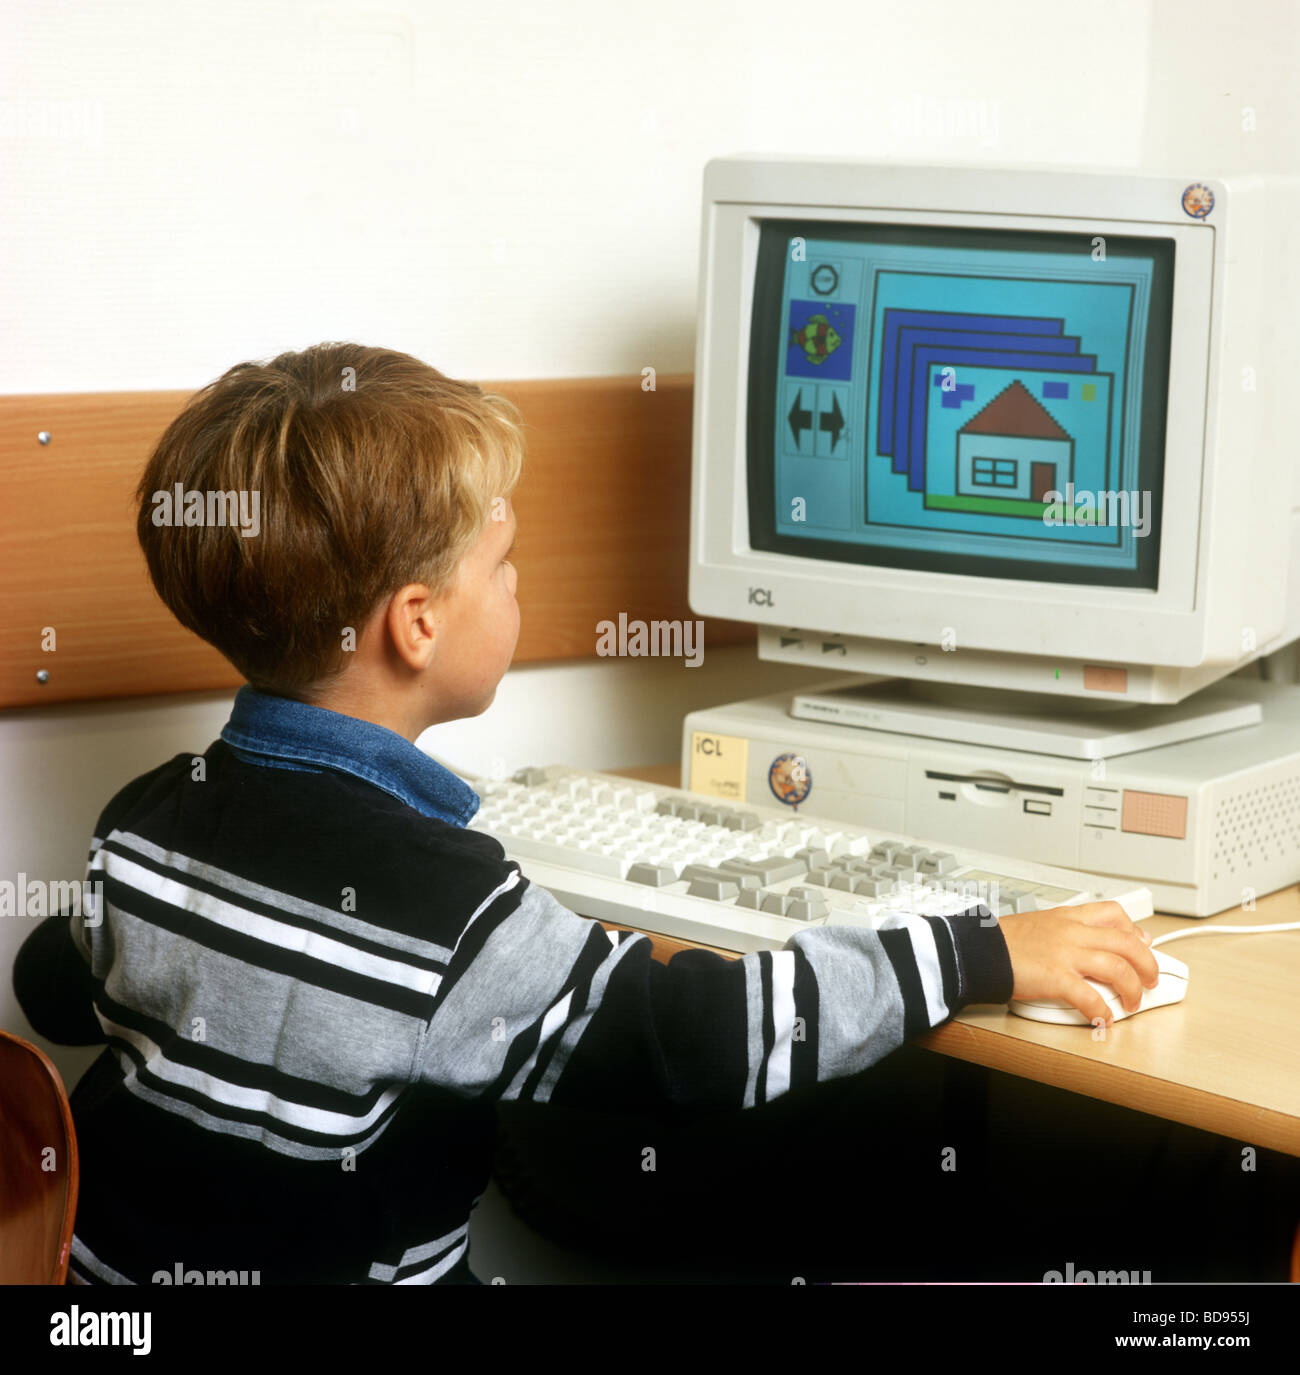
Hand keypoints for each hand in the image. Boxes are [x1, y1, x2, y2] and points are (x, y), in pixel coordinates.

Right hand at [996, 901, 1159, 1024]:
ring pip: (1118, 968)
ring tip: (1133, 1003)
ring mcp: (1065, 954)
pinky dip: (1103, 1011)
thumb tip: (1086, 945)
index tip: (1142, 944)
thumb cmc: (1002, 941)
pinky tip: (1104, 1018)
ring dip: (1133, 989)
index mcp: (1067, 917)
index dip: (1135, 932)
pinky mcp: (1055, 978)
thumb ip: (1065, 931)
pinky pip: (1091, 997)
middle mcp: (1071, 932)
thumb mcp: (1038, 923)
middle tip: (1151, 980)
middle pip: (1128, 943)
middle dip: (1148, 964)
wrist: (976, 949)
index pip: (1114, 914)